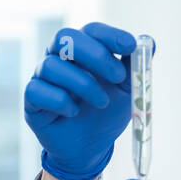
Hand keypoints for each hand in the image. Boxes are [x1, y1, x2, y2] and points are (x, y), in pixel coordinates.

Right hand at [24, 23, 153, 179]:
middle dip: (95, 54)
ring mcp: (42, 78)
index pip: (91, 30)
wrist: (89, 149)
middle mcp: (59, 58)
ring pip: (51, 65)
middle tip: (118, 76)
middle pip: (65, 37)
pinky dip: (60, 100)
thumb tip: (148, 42)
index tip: (130, 46)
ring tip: (102, 103)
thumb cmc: (106, 114)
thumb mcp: (127, 91)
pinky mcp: (32, 101)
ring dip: (83, 84)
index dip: (110, 35)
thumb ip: (135, 67)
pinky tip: (74, 112)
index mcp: (82, 51)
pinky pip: (37, 90)